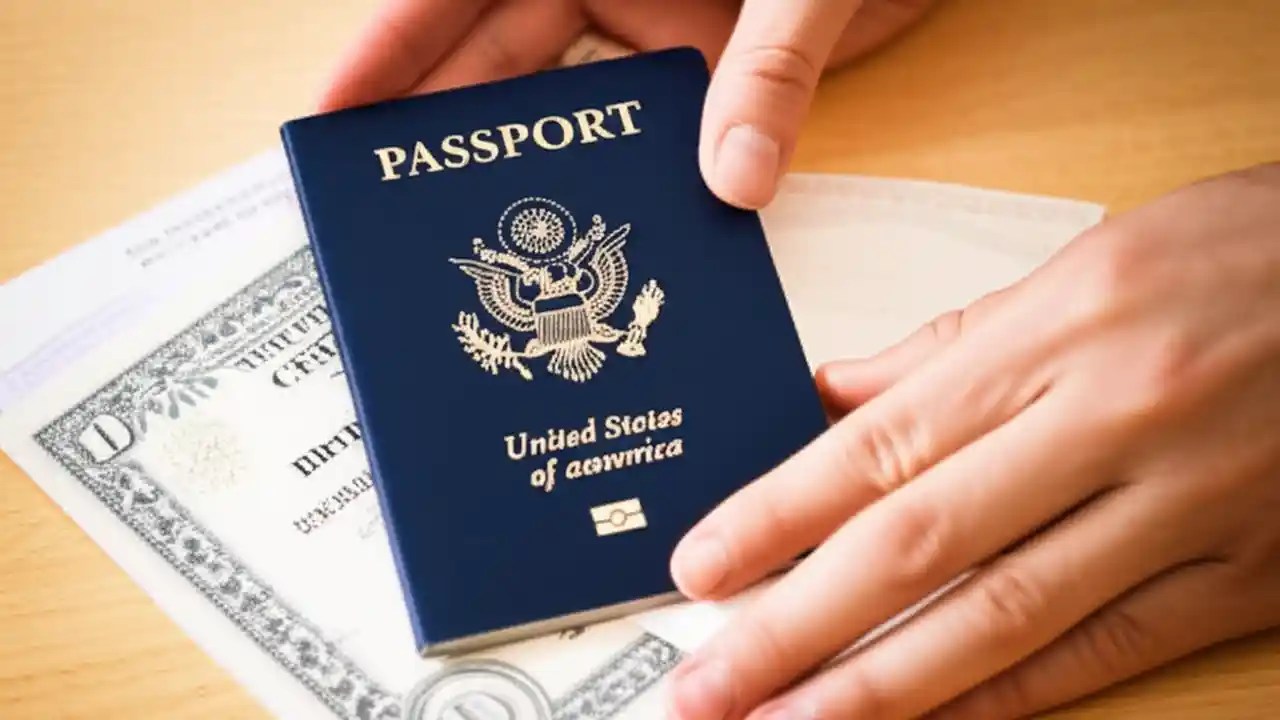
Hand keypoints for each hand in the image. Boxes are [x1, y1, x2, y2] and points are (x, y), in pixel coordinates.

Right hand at [318, 0, 934, 207]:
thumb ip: (770, 61)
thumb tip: (732, 183)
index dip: (384, 54)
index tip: (325, 119)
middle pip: (493, 58)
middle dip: (438, 131)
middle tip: (380, 213)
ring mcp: (657, 23)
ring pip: (564, 105)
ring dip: (529, 171)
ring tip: (472, 251)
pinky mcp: (709, 64)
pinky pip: (648, 129)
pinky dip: (627, 179)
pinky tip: (597, 242)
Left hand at [667, 164, 1279, 719]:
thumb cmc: (1245, 253)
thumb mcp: (1087, 264)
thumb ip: (952, 348)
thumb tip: (835, 399)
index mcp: (1058, 332)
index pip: (878, 446)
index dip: (775, 518)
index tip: (699, 570)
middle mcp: (1111, 420)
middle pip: (918, 546)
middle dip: (795, 626)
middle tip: (704, 686)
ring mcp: (1185, 506)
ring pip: (1004, 618)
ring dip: (881, 688)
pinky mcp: (1245, 572)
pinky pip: (1106, 651)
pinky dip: (1007, 698)